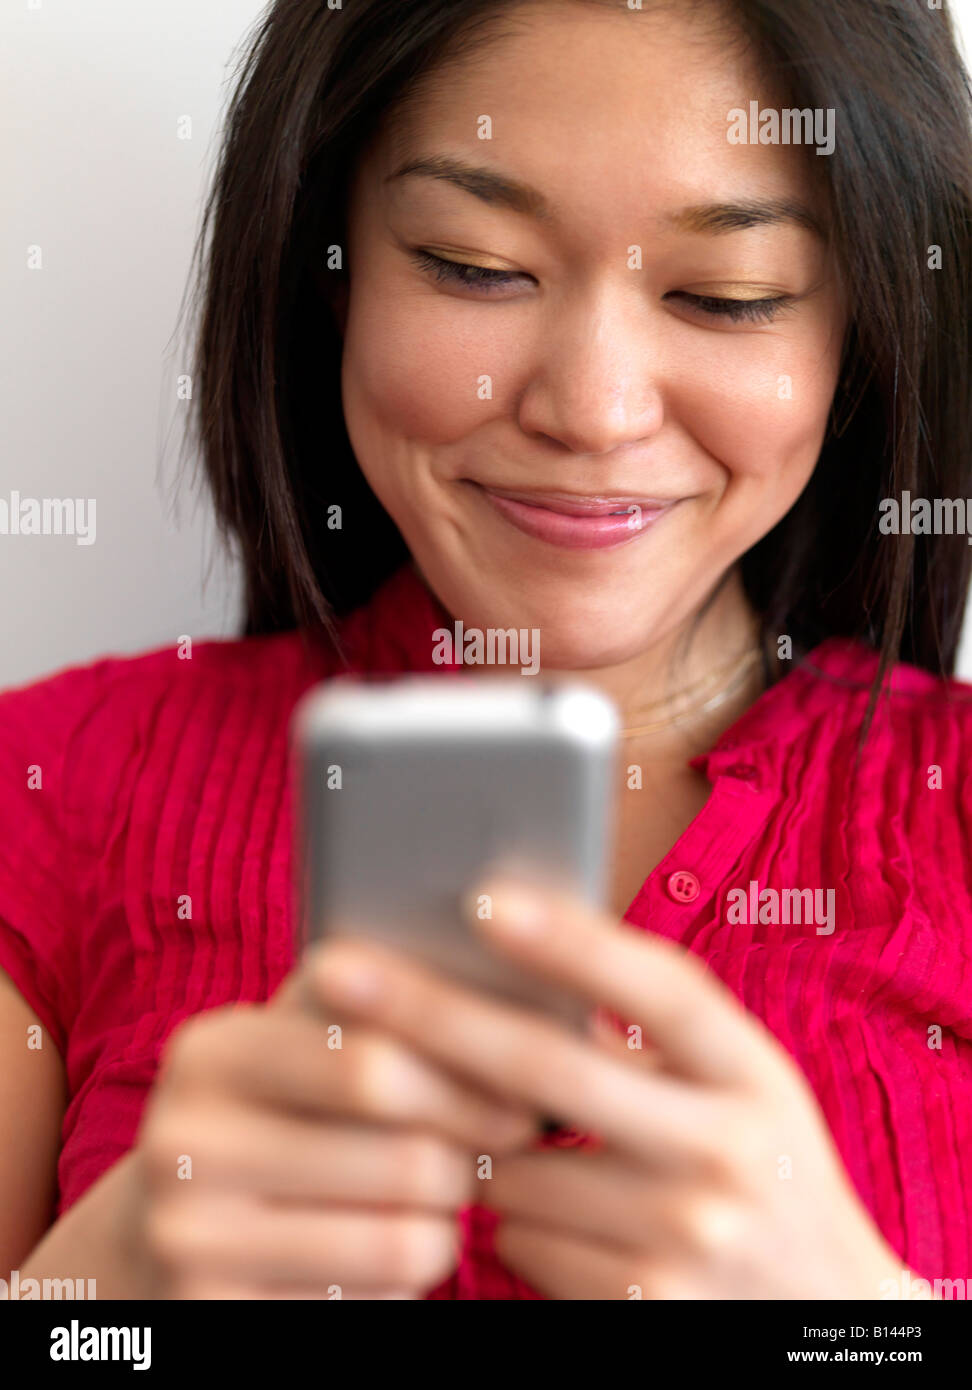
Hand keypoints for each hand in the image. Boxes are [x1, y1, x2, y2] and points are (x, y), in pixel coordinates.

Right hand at [131, 947, 537, 1298]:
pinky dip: (405, 1280)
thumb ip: (383, 1006)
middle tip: (486, 1147)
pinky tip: (381, 1249)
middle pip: (405, 1155)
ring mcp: (188, 1236)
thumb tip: (516, 996)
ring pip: (405, 1239)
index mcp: (214, 1049)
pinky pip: (378, 1301)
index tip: (524, 1092)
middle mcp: (185, 1140)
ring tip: (431, 1199)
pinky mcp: (216, 1314)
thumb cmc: (286, 1112)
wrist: (171, 1228)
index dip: (466, 1078)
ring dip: (445, 1224)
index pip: (372, 1055)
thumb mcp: (308, 1044)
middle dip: (468, 1155)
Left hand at [311, 876, 906, 1299]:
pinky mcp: (637, 1309)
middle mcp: (725, 1153)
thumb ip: (656, 1036)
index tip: (481, 898)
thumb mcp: (742, 1089)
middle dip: (427, 1011)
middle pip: (548, 1068)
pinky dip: (520, 1227)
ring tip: (550, 1157)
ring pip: (511, 1170)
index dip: (570, 941)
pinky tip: (578, 1229)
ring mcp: (683, 1239)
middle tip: (337, 968)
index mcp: (753, 1075)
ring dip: (490, 1152)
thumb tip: (521, 961)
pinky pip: (520, 1245)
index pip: (660, 990)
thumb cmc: (762, 1171)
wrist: (825, 1318)